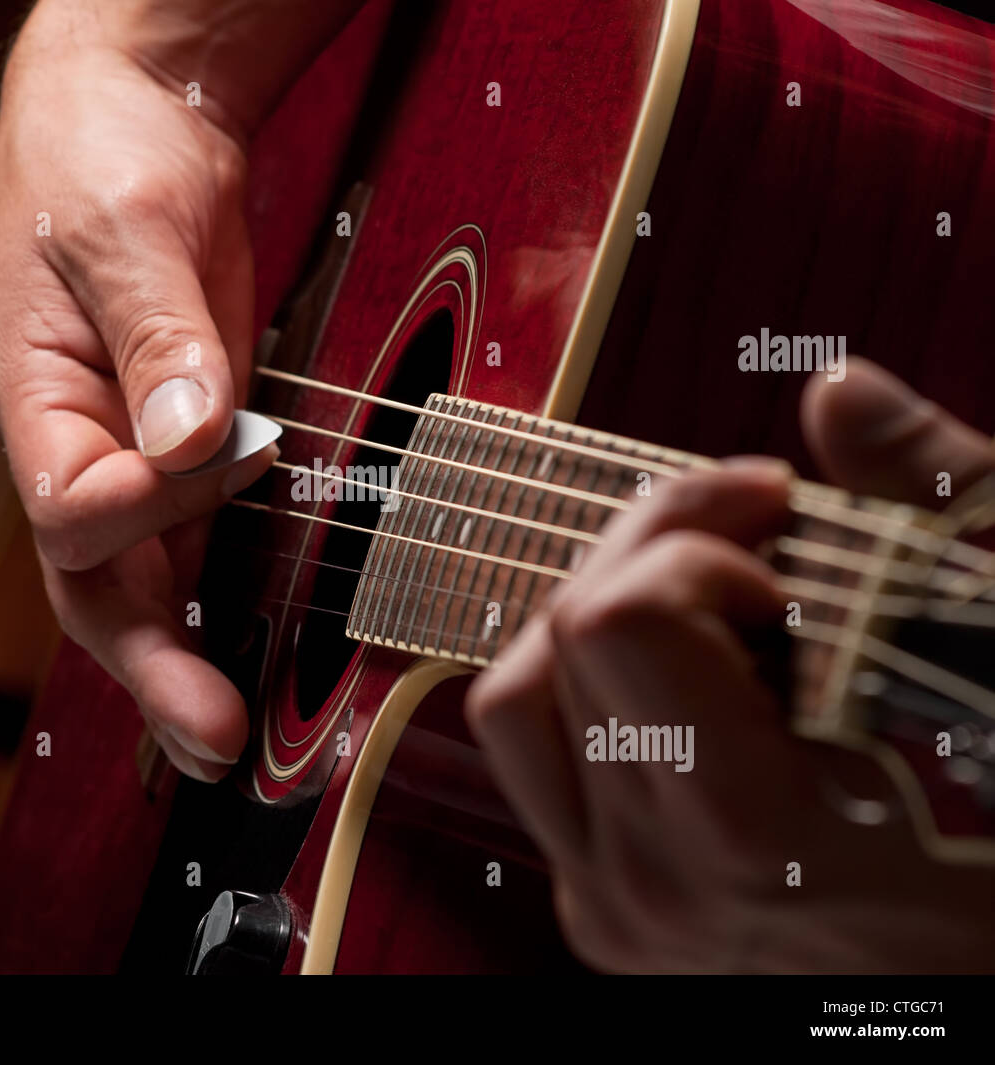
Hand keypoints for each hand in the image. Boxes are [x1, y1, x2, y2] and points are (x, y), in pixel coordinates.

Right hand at [0, 0, 358, 779]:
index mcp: (36, 402)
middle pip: (95, 583)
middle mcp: (78, 446)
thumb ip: (158, 337)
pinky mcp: (191, 444)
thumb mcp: (127, 230)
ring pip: (141, 583)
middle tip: (211, 737)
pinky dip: (212, 603)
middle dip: (151, 665)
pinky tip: (238, 650)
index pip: (75, 505)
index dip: (154, 495)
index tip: (240, 439)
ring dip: (180, 662)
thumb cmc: (100, 156)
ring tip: (224, 736)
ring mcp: (135, 453)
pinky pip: (192, 543)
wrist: (133, 117)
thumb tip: (192, 434)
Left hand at [466, 358, 994, 971]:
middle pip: (560, 633)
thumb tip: (842, 391)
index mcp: (754, 832)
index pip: (617, 621)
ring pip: (515, 695)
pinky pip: (533, 757)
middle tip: (761, 549)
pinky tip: (685, 682)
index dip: (693, 539)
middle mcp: (655, 882)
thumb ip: (934, 506)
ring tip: (713, 615)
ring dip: (603, 618)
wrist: (993, 978)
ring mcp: (614, 905)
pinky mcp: (598, 908)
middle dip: (657, 552)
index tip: (783, 529)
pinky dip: (586, 688)